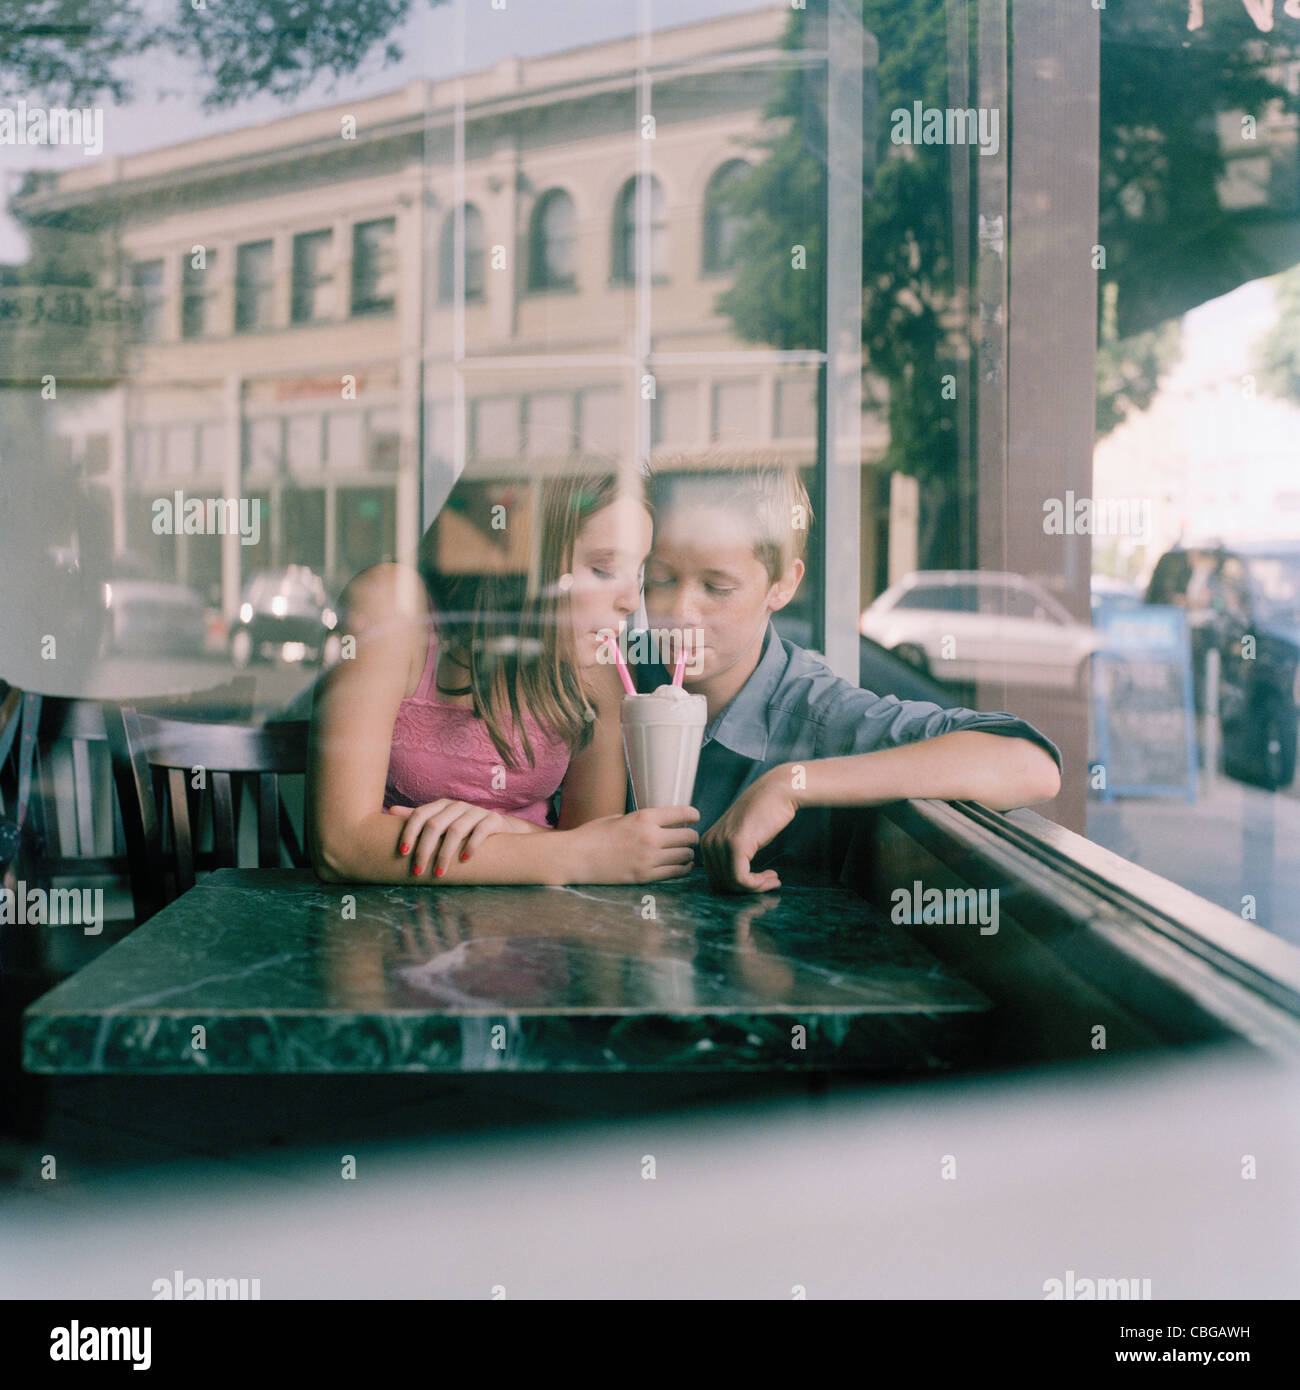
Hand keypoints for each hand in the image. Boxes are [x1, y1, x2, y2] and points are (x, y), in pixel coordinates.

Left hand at [387, 800, 533, 877]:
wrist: (498, 828)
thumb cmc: (464, 827)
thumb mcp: (441, 821)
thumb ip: (418, 817)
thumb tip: (391, 810)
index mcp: (441, 805)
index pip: (420, 814)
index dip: (409, 832)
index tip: (403, 853)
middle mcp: (457, 805)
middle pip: (435, 825)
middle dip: (424, 850)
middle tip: (417, 871)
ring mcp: (476, 811)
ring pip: (456, 830)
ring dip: (445, 854)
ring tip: (439, 873)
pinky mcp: (493, 820)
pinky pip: (480, 831)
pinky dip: (471, 846)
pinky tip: (464, 860)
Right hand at [568, 806, 699, 883]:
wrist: (576, 857)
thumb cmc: (594, 834)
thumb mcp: (620, 818)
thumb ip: (643, 820)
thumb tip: (663, 823)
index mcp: (644, 817)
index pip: (682, 814)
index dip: (693, 815)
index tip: (695, 817)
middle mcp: (651, 837)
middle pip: (689, 837)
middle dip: (691, 837)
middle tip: (689, 838)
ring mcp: (649, 858)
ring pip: (686, 856)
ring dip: (688, 854)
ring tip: (684, 853)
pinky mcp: (645, 876)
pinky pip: (676, 873)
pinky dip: (683, 869)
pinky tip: (681, 866)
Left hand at [700, 769, 798, 892]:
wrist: (777, 792)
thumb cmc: (764, 815)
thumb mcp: (741, 838)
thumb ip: (731, 857)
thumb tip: (733, 885)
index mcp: (707, 842)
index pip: (715, 879)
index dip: (738, 887)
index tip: (759, 883)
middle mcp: (709, 842)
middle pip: (722, 884)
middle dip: (747, 889)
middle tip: (770, 882)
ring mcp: (720, 843)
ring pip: (732, 884)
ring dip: (756, 887)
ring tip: (773, 879)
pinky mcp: (735, 844)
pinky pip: (741, 879)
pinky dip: (758, 884)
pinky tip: (772, 877)